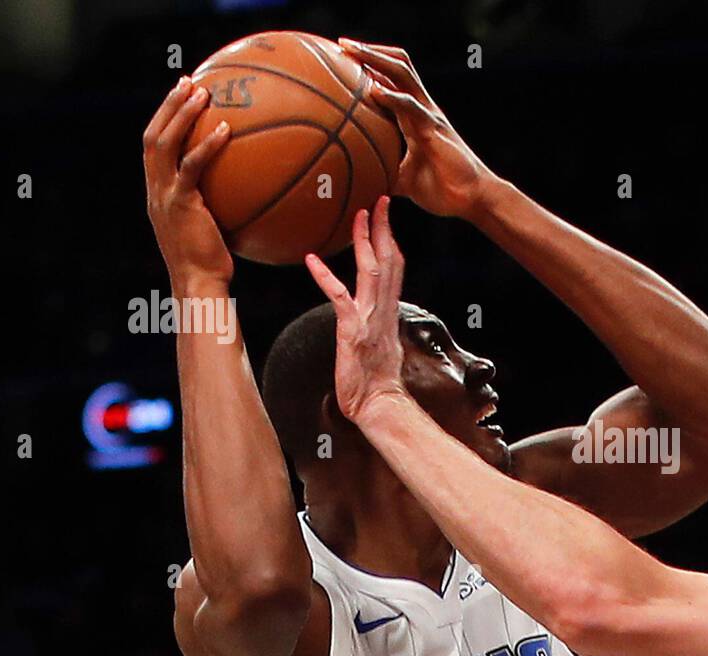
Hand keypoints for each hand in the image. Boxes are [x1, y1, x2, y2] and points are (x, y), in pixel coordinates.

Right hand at [143, 77, 233, 289]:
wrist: (199, 285)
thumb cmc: (211, 264)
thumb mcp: (210, 229)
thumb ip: (216, 206)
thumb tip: (248, 191)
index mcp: (158, 193)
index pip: (154, 147)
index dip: (164, 118)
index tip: (180, 96)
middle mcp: (155, 190)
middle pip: (152, 135)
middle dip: (167, 105)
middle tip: (187, 81)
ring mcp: (163, 196)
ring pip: (163, 143)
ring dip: (180, 114)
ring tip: (201, 93)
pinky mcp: (180, 204)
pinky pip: (192, 167)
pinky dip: (206, 145)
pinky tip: (225, 129)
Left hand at [305, 196, 409, 422]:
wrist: (380, 404)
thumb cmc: (378, 381)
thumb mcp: (383, 345)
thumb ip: (380, 325)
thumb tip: (377, 317)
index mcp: (390, 311)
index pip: (396, 267)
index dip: (391, 239)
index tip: (387, 216)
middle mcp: (384, 309)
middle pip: (389, 260)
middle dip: (385, 228)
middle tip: (380, 200)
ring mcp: (370, 318)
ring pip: (372, 270)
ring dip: (366, 240)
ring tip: (360, 215)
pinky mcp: (353, 330)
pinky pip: (340, 296)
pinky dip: (326, 276)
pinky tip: (312, 259)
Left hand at [339, 39, 496, 219]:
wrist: (473, 199)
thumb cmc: (443, 190)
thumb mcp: (403, 179)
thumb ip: (381, 171)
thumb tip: (355, 180)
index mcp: (414, 117)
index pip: (392, 80)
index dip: (370, 65)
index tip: (341, 58)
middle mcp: (422, 108)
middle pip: (397, 65)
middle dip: (369, 50)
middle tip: (342, 44)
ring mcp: (430, 114)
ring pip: (403, 73)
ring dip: (375, 58)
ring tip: (351, 50)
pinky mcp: (435, 128)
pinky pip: (410, 106)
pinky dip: (391, 96)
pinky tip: (371, 90)